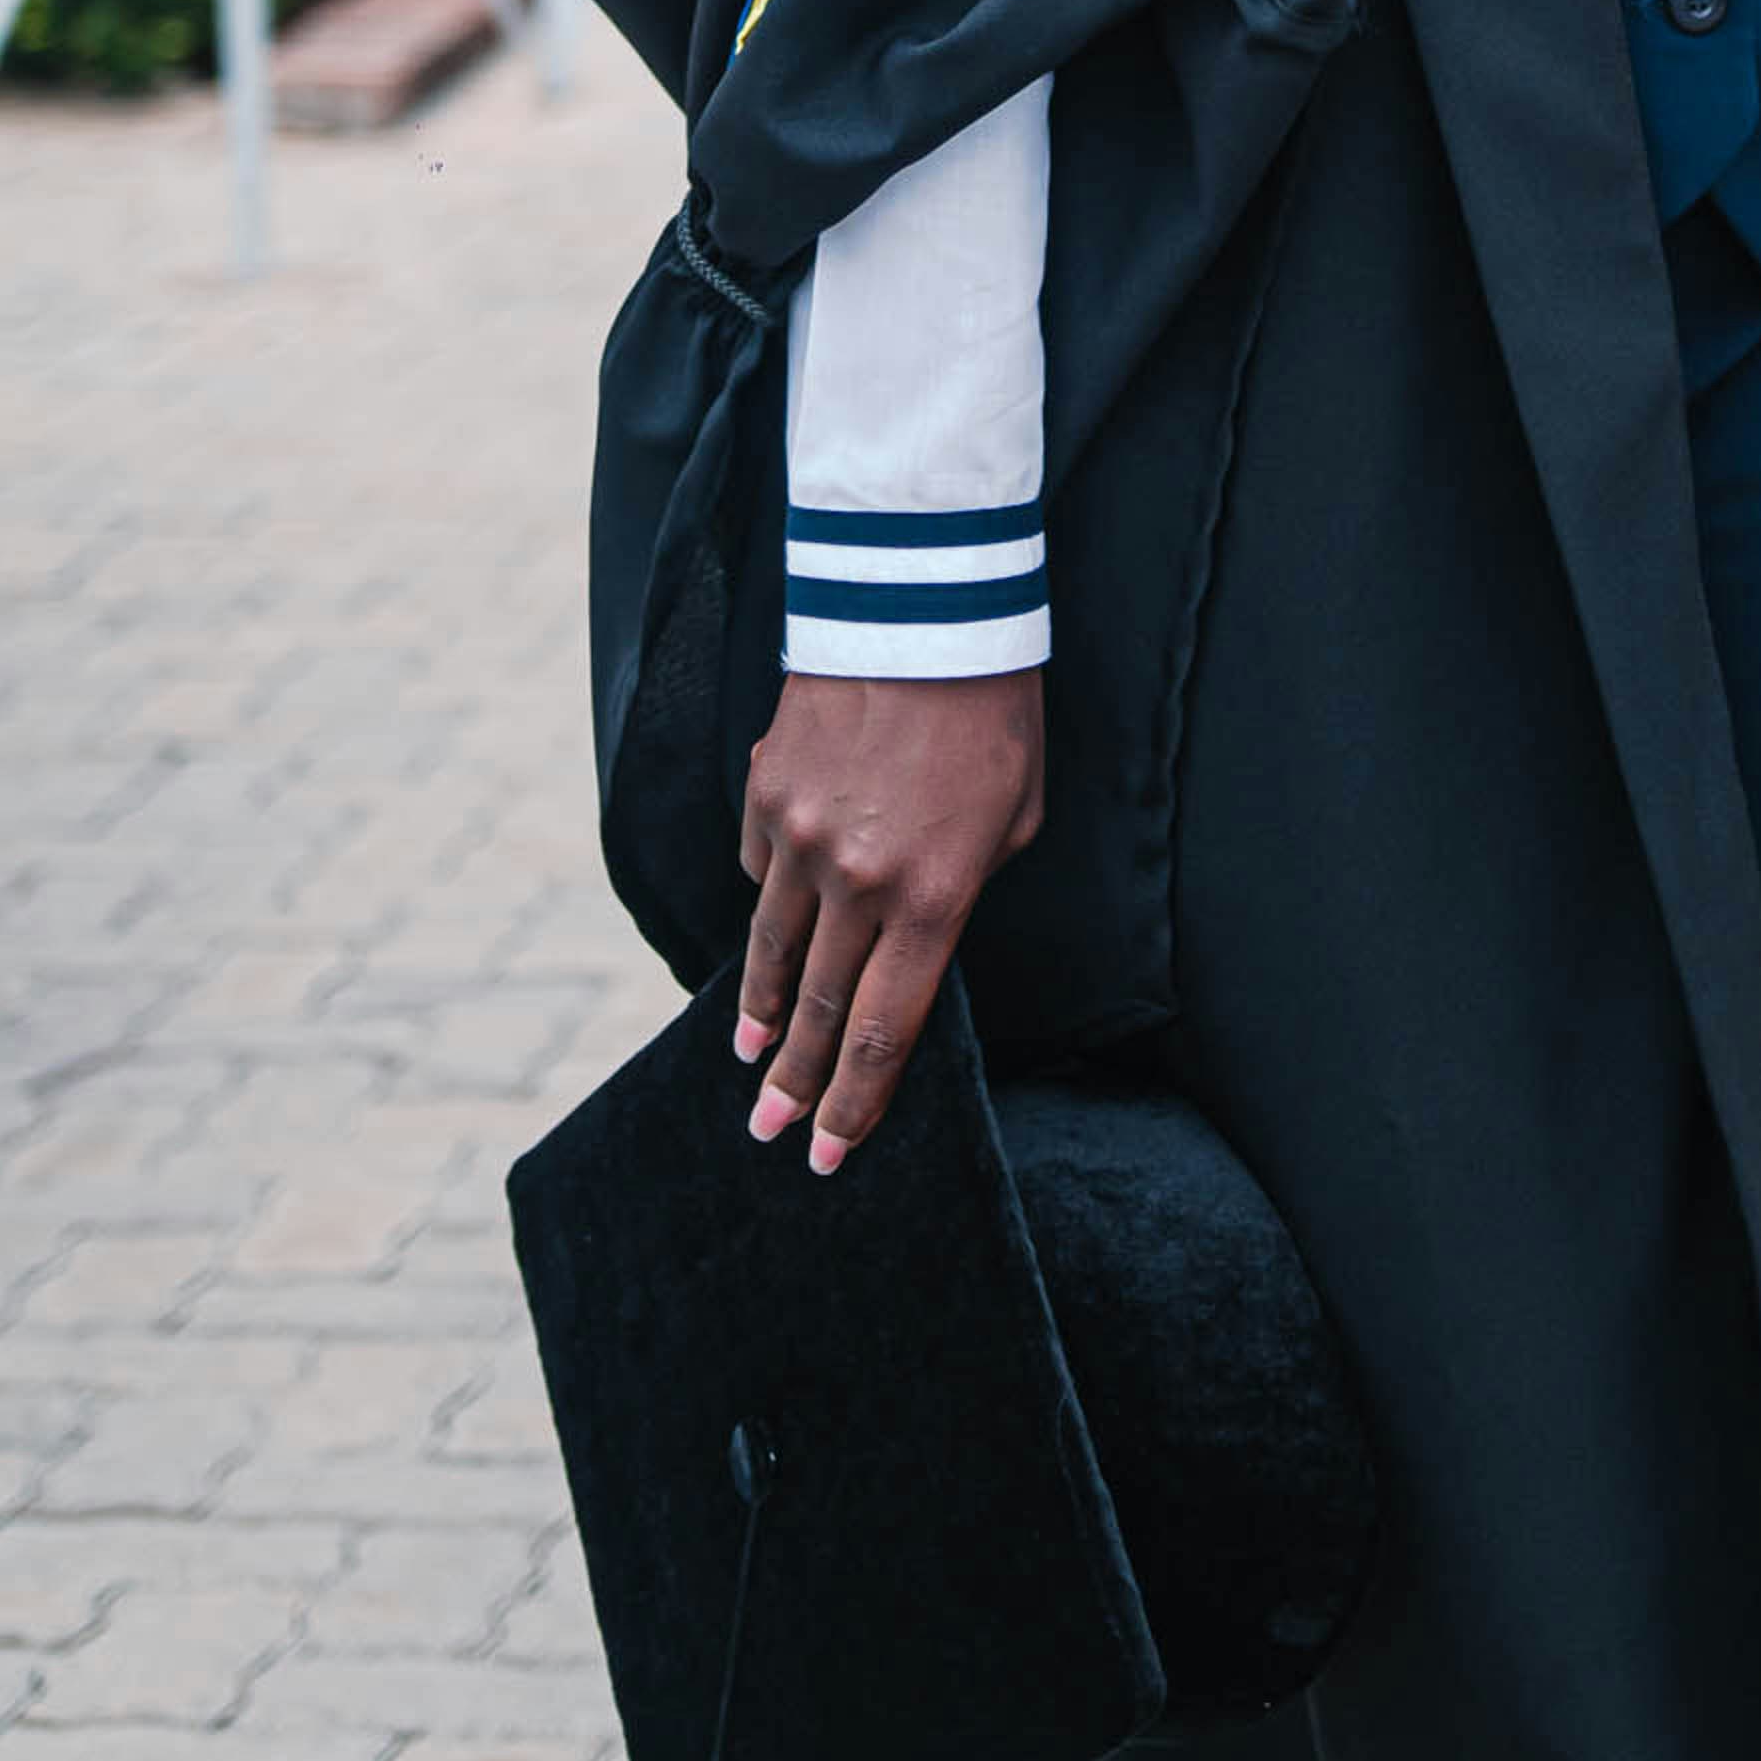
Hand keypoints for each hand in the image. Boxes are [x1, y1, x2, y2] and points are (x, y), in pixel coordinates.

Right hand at [735, 666, 1044, 1175]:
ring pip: (770, 949)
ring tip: (748, 1055)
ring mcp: (802, 838)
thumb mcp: (1012, 819)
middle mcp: (860, 881)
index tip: (830, 1153)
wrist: (925, 608)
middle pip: (816, 1007)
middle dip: (794, 1082)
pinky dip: (768, 900)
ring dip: (758, 1011)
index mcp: (935, 897)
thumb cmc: (993, 714)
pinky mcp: (764, 794)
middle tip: (771, 1131)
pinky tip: (772, 921)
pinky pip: (760, 870)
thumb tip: (916, 940)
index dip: (854, 1103)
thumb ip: (962, 891)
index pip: (883, 1032)